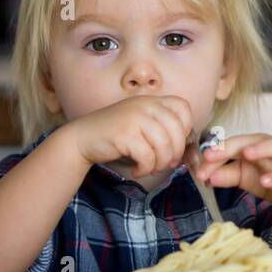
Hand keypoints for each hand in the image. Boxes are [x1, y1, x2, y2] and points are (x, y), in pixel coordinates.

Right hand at [62, 95, 195, 177]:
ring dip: (159, 163)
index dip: (185, 129)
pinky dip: (145, 169)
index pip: (183, 108)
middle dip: (175, 153)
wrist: (82, 138)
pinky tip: (136, 170)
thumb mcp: (143, 126)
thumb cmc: (117, 136)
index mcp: (152, 101)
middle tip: (165, 163)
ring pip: (164, 146)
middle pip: (177, 131)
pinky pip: (147, 156)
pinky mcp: (125, 134)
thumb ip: (164, 131)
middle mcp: (145, 105)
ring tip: (149, 168)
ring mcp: (135, 118)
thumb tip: (190, 153)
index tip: (175, 144)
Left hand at [193, 132, 271, 218]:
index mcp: (253, 145)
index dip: (215, 153)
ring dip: (262, 148)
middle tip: (211, 156)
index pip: (232, 145)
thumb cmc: (268, 178)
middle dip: (230, 146)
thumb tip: (206, 177)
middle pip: (251, 140)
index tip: (199, 165)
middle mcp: (269, 147)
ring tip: (247, 154)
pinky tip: (265, 181)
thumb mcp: (241, 177)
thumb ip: (224, 175)